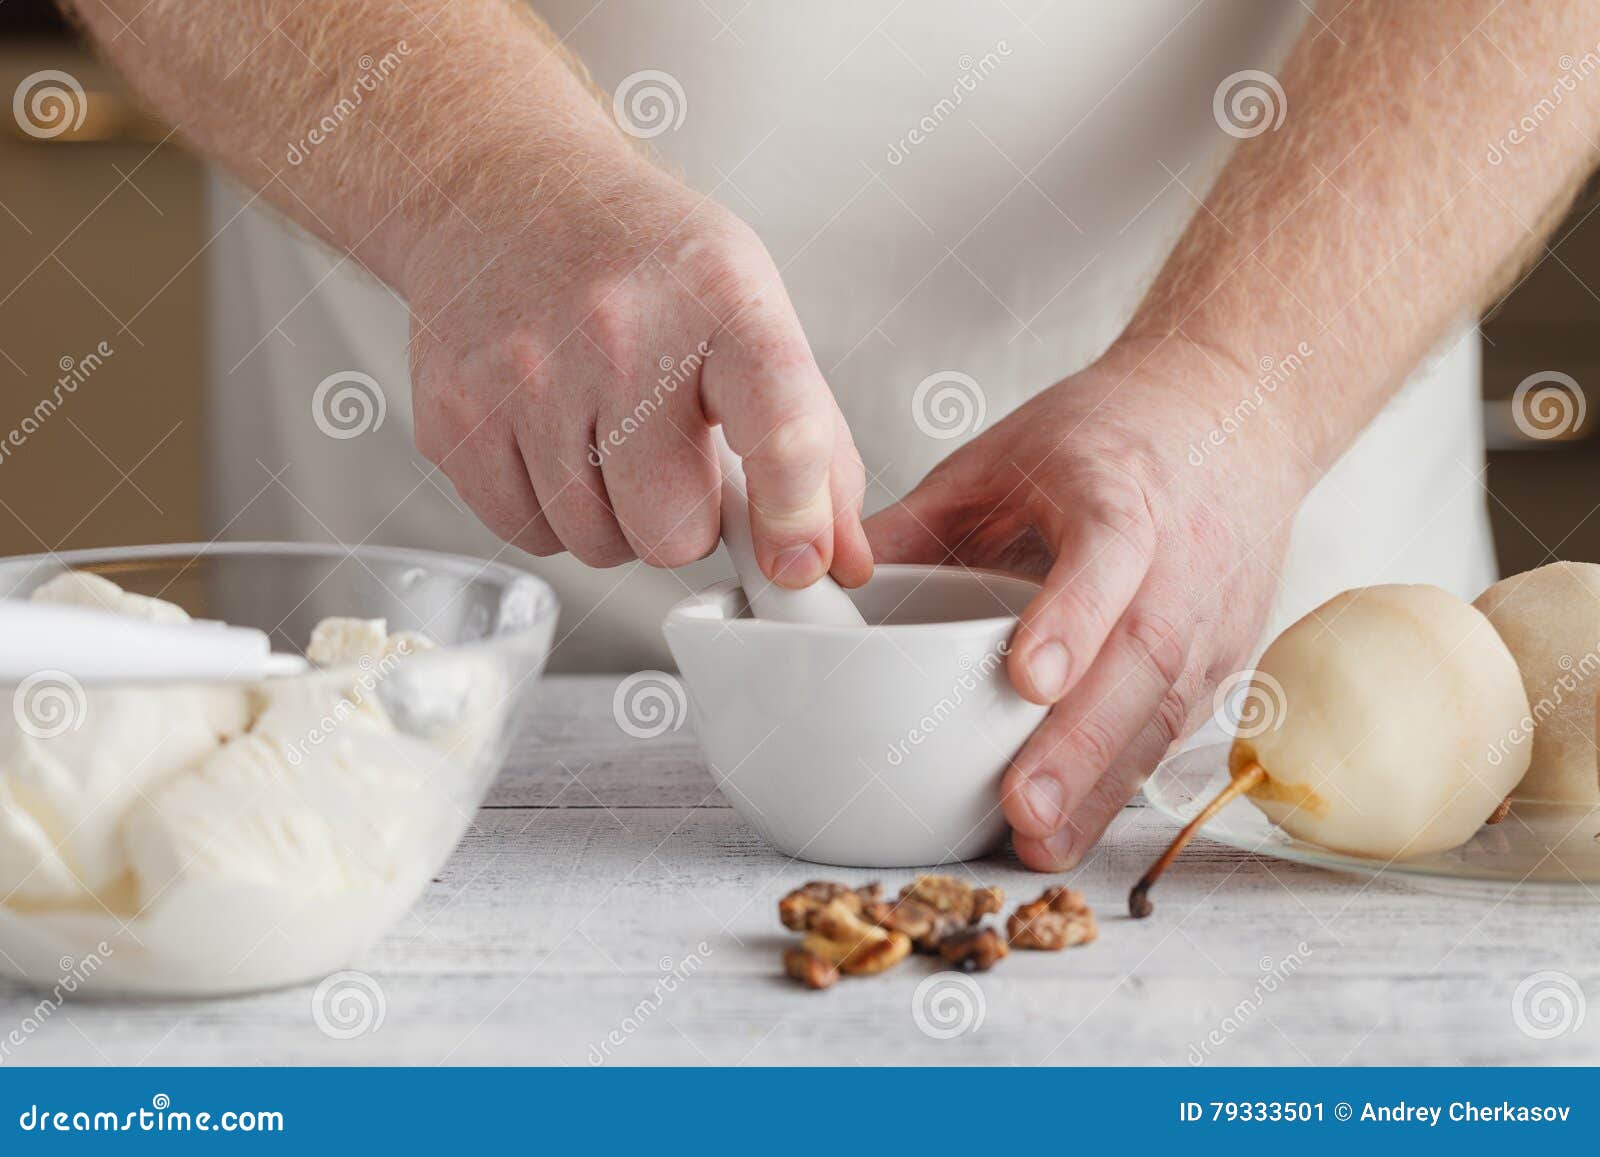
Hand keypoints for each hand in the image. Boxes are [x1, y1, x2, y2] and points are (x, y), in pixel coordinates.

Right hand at [401, 153, 870, 587]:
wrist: (504, 190)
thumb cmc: (643, 259)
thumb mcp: (751, 311)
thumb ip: (812, 441)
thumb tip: (837, 562)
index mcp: (720, 299)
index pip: (779, 426)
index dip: (796, 515)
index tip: (797, 565)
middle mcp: (618, 332)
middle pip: (674, 529)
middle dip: (685, 521)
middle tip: (676, 460)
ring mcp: (524, 374)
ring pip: (597, 544)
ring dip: (616, 519)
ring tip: (611, 440)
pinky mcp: (455, 414)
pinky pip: (526, 533)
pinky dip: (551, 512)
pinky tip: (556, 444)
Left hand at [864, 338, 1311, 869]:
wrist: (1232, 416)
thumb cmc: (1106, 435)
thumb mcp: (1002, 454)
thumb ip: (918, 523)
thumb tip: (819, 583)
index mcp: (1119, 488)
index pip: (1109, 550)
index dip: (1074, 616)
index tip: (1027, 679)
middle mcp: (1181, 557)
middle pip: (1143, 656)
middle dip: (1081, 742)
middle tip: (1021, 808)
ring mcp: (1212, 615)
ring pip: (1165, 710)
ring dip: (1102, 784)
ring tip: (1040, 844)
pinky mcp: (1222, 658)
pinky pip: (1174, 729)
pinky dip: (1123, 783)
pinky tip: (1072, 828)